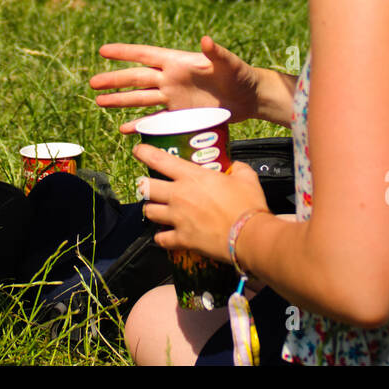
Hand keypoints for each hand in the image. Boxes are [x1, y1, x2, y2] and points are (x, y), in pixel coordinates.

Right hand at [91, 36, 259, 132]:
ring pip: (141, 98)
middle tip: (92, 83)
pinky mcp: (180, 114)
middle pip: (136, 79)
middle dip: (114, 80)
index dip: (125, 53)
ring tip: (99, 103)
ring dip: (120, 101)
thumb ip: (217, 52)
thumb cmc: (241, 75)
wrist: (249, 97)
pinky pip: (155, 119)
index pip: (145, 55)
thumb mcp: (230, 63)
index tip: (103, 50)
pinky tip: (124, 129)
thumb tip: (206, 39)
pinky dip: (140, 124)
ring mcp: (173, 97)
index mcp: (178, 62)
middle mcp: (171, 78)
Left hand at [134, 142, 269, 261]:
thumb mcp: (246, 177)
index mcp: (192, 177)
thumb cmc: (247, 205)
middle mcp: (179, 196)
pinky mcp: (181, 239)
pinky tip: (165, 236)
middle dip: (144, 186)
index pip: (159, 159)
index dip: (144, 152)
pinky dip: (161, 237)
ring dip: (151, 209)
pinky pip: (161, 239)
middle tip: (148, 185)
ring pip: (149, 212)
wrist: (249, 236)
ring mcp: (177, 218)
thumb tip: (235, 166)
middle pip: (146, 188)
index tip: (138, 150)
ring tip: (156, 210)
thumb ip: (237, 168)